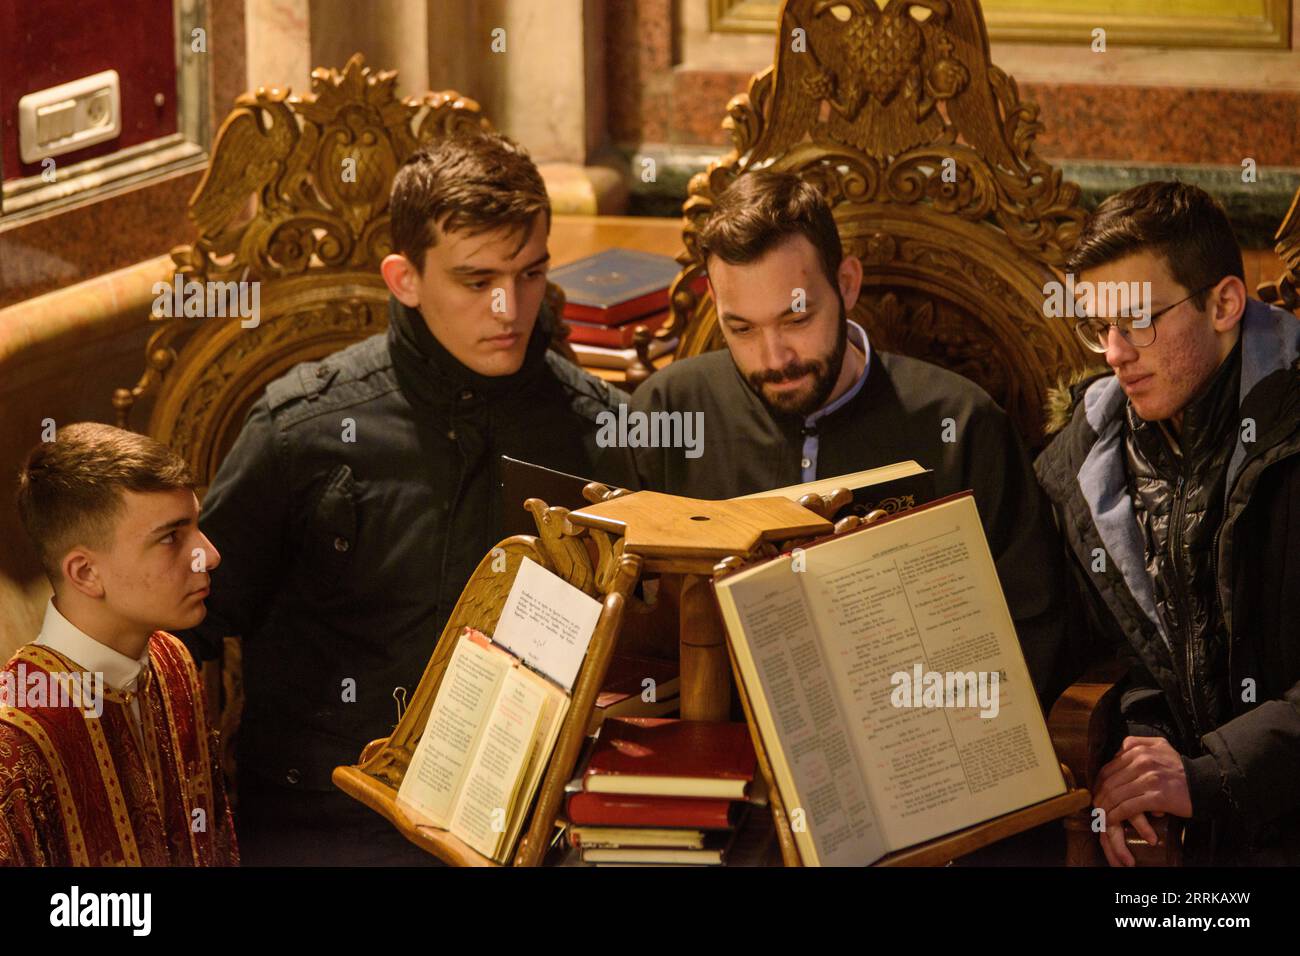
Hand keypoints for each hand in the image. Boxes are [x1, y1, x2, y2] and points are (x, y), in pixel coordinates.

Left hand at [1093, 736, 1192, 866]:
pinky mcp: (1157, 796)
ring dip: (1105, 808)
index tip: (1096, 793)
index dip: (1099, 782)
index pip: (1109, 766)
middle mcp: (1142, 760)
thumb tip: (1116, 754)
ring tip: (1101, 816)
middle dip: (1099, 797)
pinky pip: (1128, 807)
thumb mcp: (1159, 746)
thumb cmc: (1180, 769)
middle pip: (1110, 781)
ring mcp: (1149, 778)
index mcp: (1139, 748)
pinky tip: (1112, 820)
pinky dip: (1116, 815)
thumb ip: (1137, 744)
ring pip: (1116, 794)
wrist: (1206, 783)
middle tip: (1095, 808)